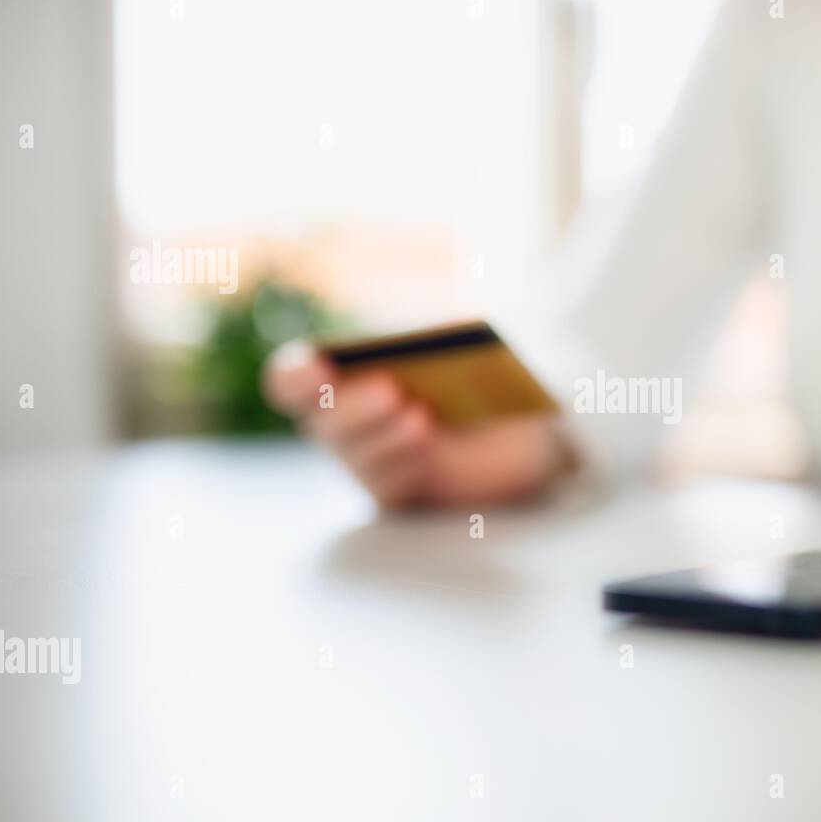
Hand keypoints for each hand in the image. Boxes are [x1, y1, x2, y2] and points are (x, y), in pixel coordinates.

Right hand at [262, 341, 570, 507]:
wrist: (529, 417)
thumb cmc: (479, 364)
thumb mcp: (454, 333)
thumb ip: (422, 327)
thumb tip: (404, 337)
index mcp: (343, 372)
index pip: (291, 381)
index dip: (296, 376)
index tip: (320, 368)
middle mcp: (346, 422)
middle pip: (321, 424)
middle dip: (353, 407)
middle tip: (393, 389)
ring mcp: (371, 462)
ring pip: (354, 458)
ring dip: (383, 438)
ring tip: (421, 417)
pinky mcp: (403, 494)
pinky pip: (386, 490)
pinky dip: (404, 467)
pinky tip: (428, 449)